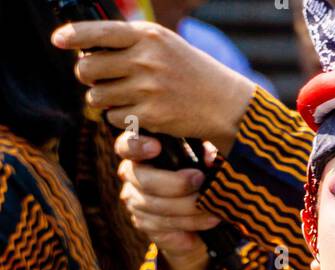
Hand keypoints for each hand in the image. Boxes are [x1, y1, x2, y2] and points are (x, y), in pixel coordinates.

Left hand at [51, 20, 253, 152]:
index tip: (57, 40)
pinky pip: (115, 117)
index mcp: (148, 36)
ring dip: (101, 99)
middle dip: (87, 77)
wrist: (223, 104)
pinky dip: (119, 117)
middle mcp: (145, 60)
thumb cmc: (191, 73)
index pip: (100, 32)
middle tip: (95, 80)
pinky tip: (135, 112)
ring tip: (117, 97)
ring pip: (98, 96)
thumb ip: (132, 43)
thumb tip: (90, 50)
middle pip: (89, 68)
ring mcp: (147, 89)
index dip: (74, 36)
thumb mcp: (165, 45)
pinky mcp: (151, 115)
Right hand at [116, 131, 219, 266]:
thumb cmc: (193, 176)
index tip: (156, 146)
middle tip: (200, 179)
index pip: (125, 146)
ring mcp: (134, 202)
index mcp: (139, 154)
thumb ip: (201, 152)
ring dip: (189, 208)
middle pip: (146, 182)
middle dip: (177, 183)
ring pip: (158, 208)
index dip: (137, 146)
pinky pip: (164, 227)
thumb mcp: (198, 159)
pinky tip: (207, 221)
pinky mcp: (143, 224)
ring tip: (212, 207)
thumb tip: (210, 157)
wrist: (194, 214)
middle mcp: (131, 176)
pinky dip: (189, 224)